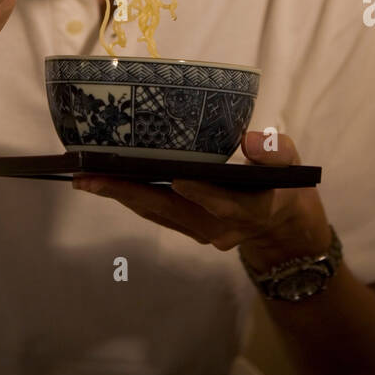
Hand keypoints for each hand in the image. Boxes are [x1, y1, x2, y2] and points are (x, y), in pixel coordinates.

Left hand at [72, 130, 332, 266]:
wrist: (280, 223)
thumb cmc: (283, 181)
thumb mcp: (290, 161)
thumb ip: (275, 151)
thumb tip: (251, 140)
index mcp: (252, 209)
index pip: (225, 204)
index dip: (201, 192)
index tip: (176, 177)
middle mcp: (220, 229)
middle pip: (173, 210)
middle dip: (131, 192)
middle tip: (91, 177)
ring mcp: (200, 233)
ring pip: (157, 213)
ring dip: (120, 196)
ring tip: (83, 177)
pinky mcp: (186, 229)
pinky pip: (155, 213)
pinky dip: (129, 197)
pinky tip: (103, 182)